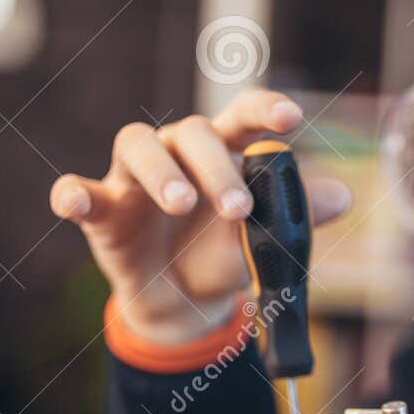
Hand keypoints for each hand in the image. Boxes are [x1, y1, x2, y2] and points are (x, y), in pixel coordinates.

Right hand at [49, 90, 351, 343]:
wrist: (183, 303)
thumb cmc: (224, 254)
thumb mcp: (262, 241)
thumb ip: (296, 218)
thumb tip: (341, 197)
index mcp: (222, 151)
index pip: (242, 116)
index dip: (264, 110)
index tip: (291, 119)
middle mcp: (176, 152)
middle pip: (192, 133)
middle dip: (217, 167)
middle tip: (239, 209)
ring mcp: (134, 178)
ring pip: (137, 145)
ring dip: (161, 171)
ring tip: (182, 203)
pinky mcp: (101, 210)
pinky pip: (77, 190)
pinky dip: (72, 193)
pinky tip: (75, 202)